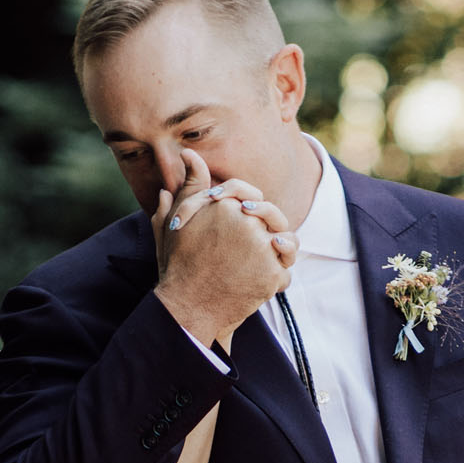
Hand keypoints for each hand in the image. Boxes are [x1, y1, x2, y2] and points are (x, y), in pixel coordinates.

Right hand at [154, 150, 295, 345]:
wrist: (188, 307)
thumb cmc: (179, 264)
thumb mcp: (177, 220)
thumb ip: (190, 186)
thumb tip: (190, 155)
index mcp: (226, 205)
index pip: (253, 196)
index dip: (249, 211)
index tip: (241, 224)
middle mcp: (248, 222)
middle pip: (273, 218)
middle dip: (266, 231)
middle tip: (247, 251)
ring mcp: (263, 249)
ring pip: (287, 243)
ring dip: (279, 254)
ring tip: (257, 267)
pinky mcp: (273, 275)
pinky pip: (285, 272)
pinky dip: (274, 280)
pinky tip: (255, 286)